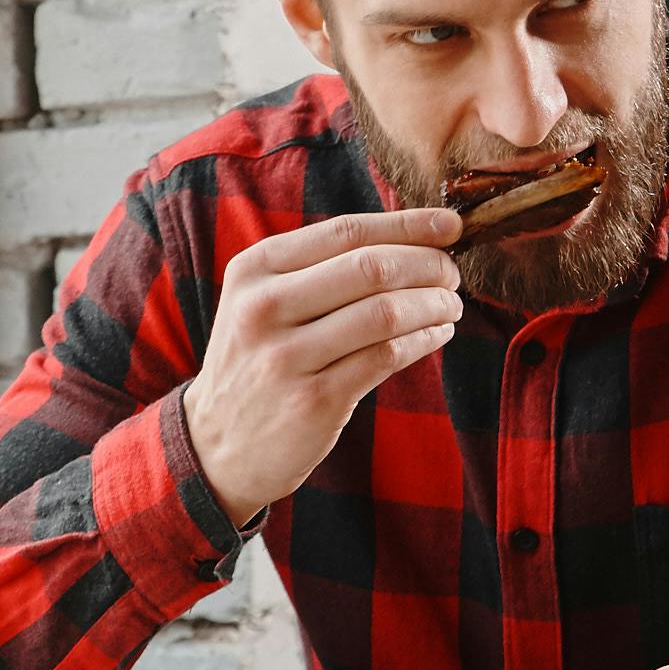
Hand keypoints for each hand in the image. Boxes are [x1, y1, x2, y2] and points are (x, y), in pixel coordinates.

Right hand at [183, 207, 463, 526]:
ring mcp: (286, 356)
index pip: (347, 231)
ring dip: (433, 304)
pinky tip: (437, 334)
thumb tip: (416, 235)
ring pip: (386, 312)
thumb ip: (323, 266)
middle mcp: (264, 307)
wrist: (216, 445)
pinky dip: (424, 339)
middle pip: (372, 267)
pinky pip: (386, 356)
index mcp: (255, 269)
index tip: (452, 225)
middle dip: (428, 265)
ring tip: (450, 306)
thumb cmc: (260, 358)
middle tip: (452, 274)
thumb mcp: (265, 300)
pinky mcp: (313, 401)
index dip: (409, 225)